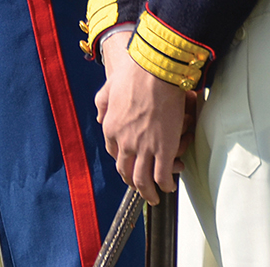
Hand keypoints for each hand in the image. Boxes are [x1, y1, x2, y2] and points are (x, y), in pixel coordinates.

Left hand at [98, 31, 188, 203]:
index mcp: (111, 128)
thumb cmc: (134, 75)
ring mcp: (144, 148)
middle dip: (132, 182)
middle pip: (126, 171)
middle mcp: (125, 142)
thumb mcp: (108, 88)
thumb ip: (101, 104)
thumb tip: (99, 115)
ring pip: (143, 180)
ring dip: (148, 192)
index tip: (129, 164)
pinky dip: (165, 185)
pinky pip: (163, 175)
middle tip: (139, 187)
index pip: (114, 153)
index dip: (122, 161)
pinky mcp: (164, 149)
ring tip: (153, 197)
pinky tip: (169, 187)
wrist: (155, 72)